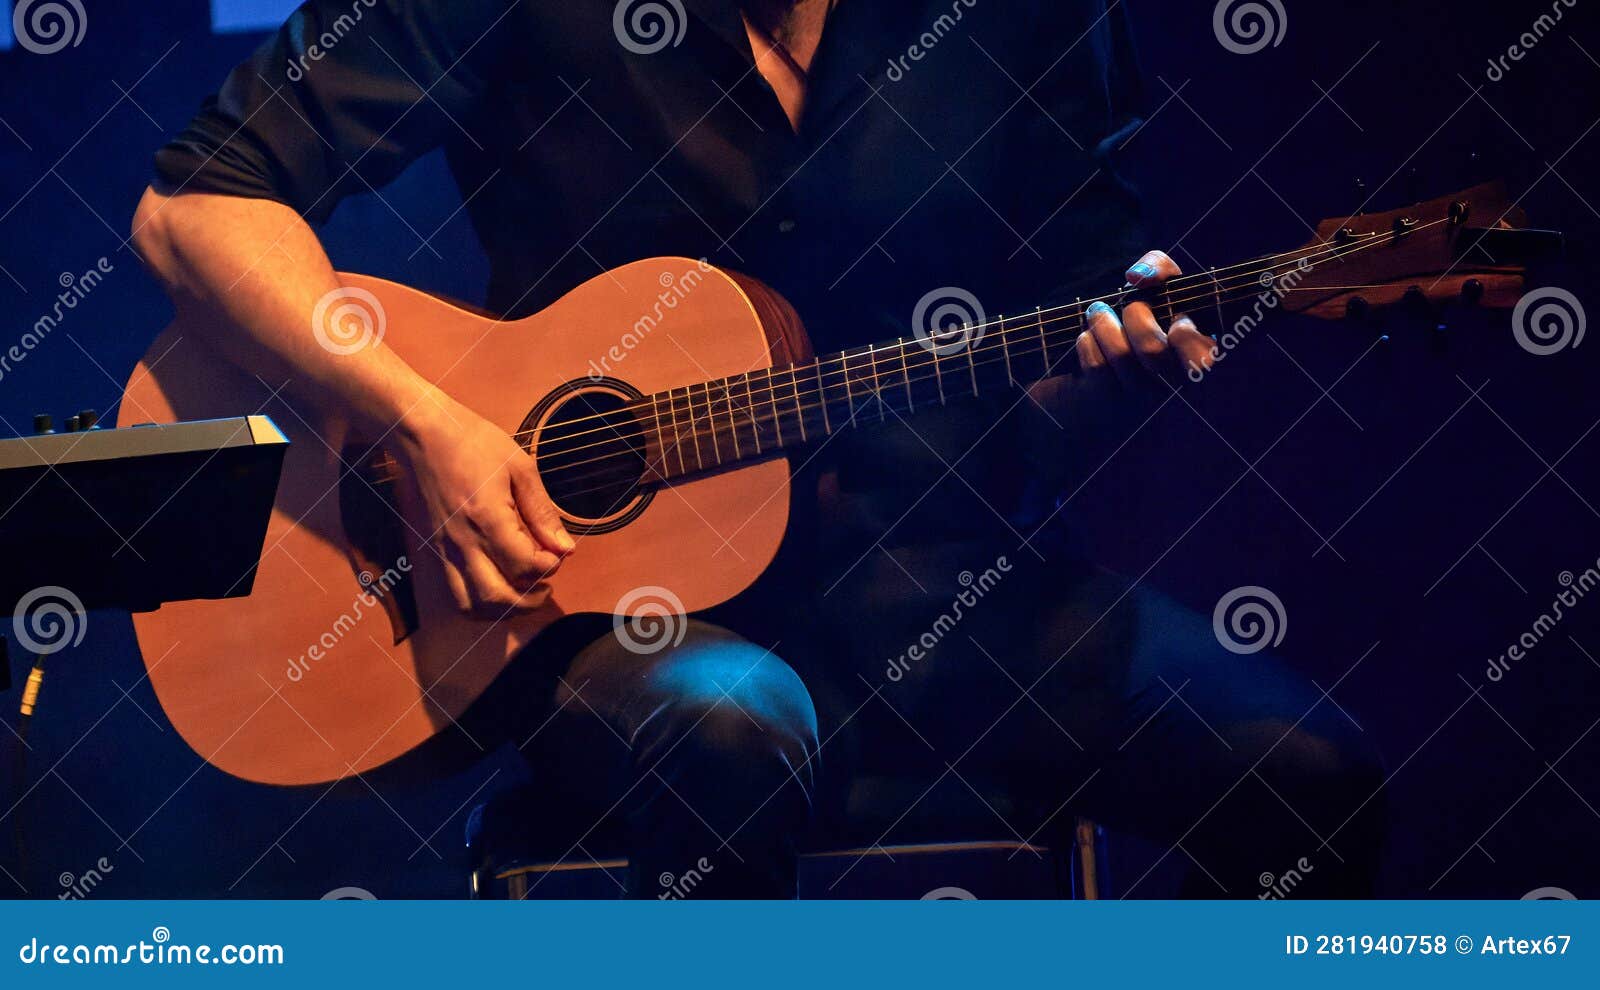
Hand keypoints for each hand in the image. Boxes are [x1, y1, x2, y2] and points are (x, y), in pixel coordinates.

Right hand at [395, 399, 573, 616]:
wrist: (424, 436)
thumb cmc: (474, 443)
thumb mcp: (520, 467)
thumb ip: (543, 511)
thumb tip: (564, 548)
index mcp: (487, 518)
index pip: (523, 565)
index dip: (548, 567)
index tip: (558, 553)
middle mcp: (463, 542)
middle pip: (497, 598)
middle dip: (530, 602)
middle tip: (547, 586)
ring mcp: (447, 551)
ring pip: (472, 606)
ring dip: (504, 610)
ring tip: (525, 592)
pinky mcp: (438, 553)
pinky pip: (457, 595)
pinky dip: (481, 605)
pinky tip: (499, 588)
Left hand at [1074, 250, 1214, 386]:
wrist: (1090, 361)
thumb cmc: (1136, 320)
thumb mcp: (1156, 290)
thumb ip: (1159, 268)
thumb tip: (1137, 276)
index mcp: (1193, 358)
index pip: (1202, 361)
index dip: (1188, 339)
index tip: (1176, 322)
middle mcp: (1169, 386)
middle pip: (1153, 349)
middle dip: (1135, 314)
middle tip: (1127, 305)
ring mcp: (1138, 400)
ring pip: (1122, 356)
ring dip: (1104, 323)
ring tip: (1097, 313)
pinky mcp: (1106, 404)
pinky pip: (1097, 368)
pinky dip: (1088, 343)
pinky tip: (1087, 338)